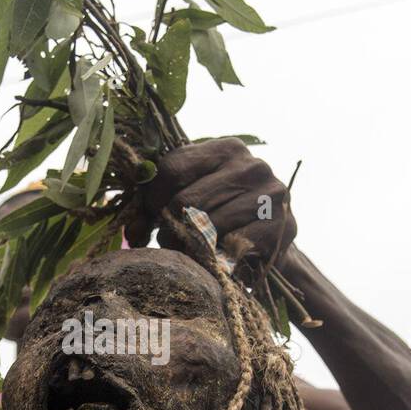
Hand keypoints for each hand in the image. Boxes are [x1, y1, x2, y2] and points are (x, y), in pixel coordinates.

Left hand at [132, 137, 296, 270]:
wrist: (271, 244)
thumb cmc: (224, 218)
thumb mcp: (193, 199)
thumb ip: (157, 206)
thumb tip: (130, 231)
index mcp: (227, 149)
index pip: (171, 169)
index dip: (152, 199)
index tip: (154, 217)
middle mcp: (252, 165)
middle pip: (186, 201)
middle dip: (169, 229)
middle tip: (170, 243)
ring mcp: (270, 195)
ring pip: (206, 227)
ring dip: (190, 248)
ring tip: (192, 253)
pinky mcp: (280, 228)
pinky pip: (230, 248)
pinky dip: (217, 260)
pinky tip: (218, 261)